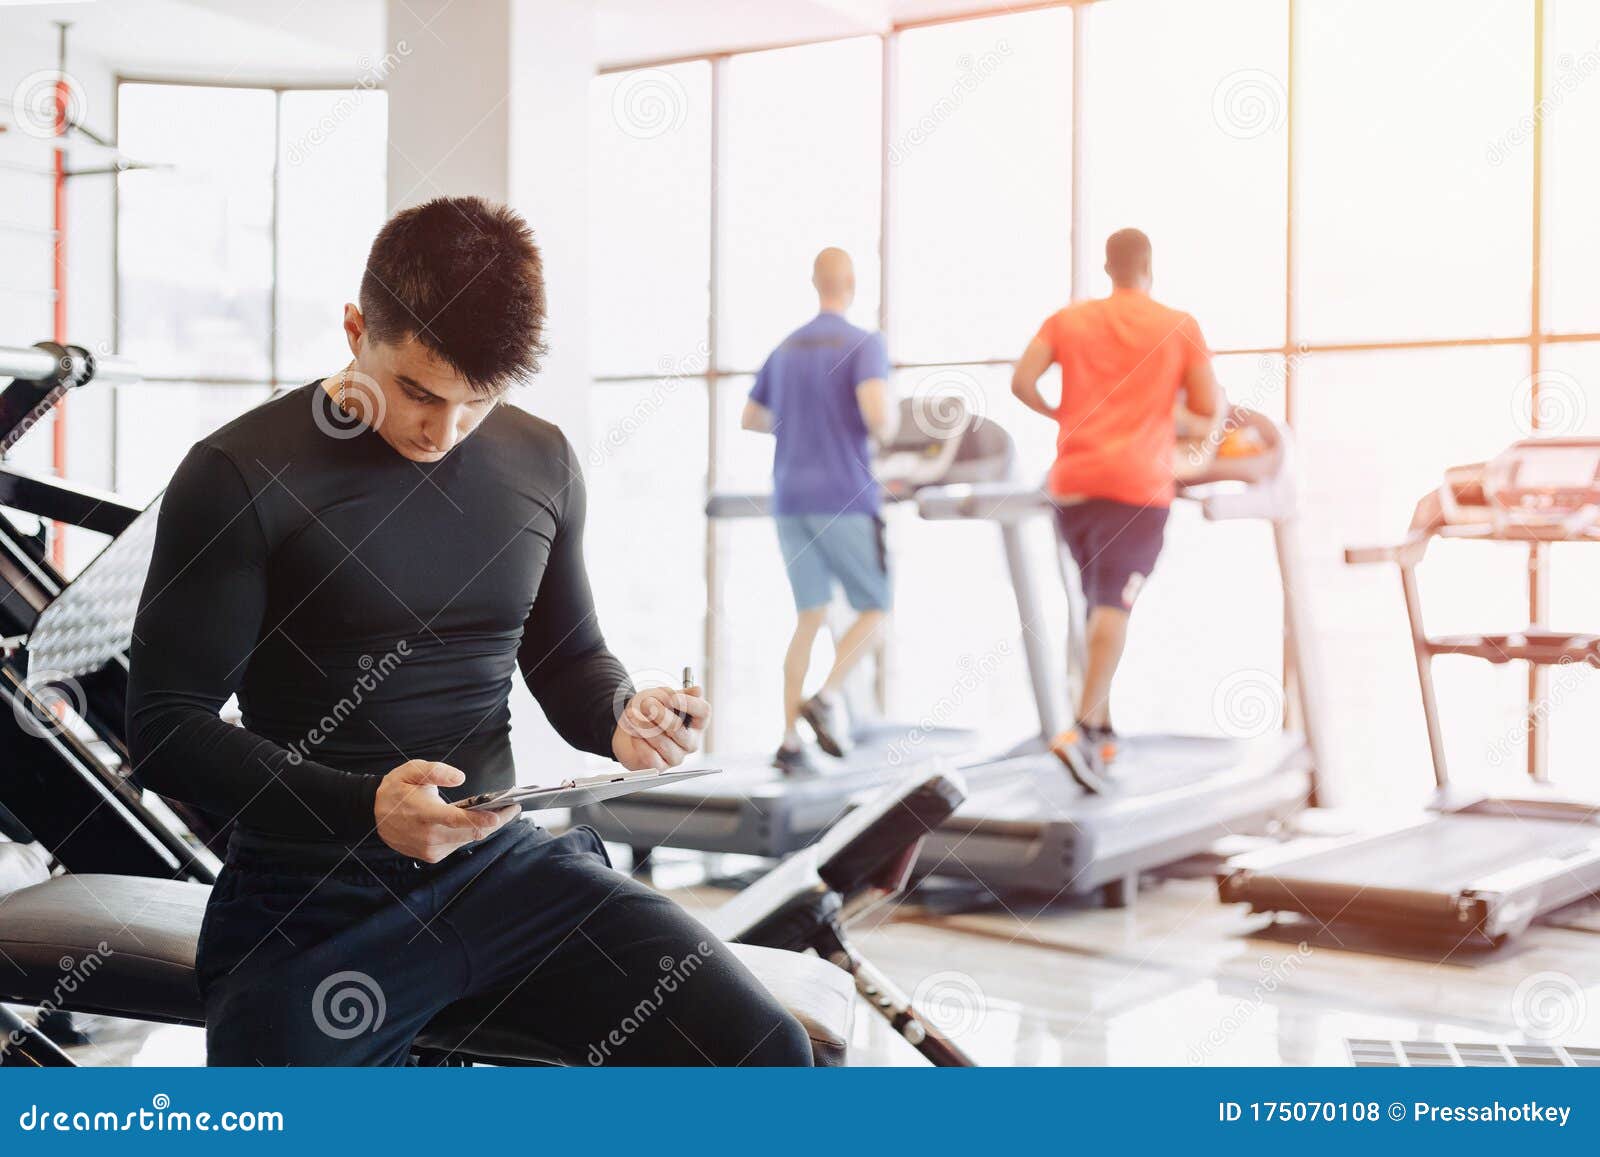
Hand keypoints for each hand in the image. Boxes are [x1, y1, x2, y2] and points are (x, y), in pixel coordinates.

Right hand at [373, 759, 516, 861]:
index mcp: (424, 814)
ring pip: (468, 839)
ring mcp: (430, 849)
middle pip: (471, 832)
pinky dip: (471, 833)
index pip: (458, 819)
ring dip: (486, 827)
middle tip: (513, 807)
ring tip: (503, 812)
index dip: (483, 818)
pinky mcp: (432, 856)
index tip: (503, 813)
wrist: (373, 814)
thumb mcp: (411, 770)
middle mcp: (429, 836)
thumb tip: (460, 777)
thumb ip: (435, 771)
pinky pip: (459, 844)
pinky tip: (481, 821)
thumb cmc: (396, 789)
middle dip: (495, 820)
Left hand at [611, 684, 709, 770]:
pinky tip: (634, 734)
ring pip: (662, 742)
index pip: (703, 712)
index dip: (689, 704)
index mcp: (696, 722)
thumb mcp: (660, 696)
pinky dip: (638, 742)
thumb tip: (698, 691)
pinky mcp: (660, 767)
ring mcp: (677, 756)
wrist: (627, 728)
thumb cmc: (648, 711)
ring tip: (632, 715)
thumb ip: (676, 694)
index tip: (671, 698)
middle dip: (658, 714)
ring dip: (643, 726)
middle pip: (678, 728)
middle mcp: (690, 741)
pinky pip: (650, 755)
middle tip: (645, 704)